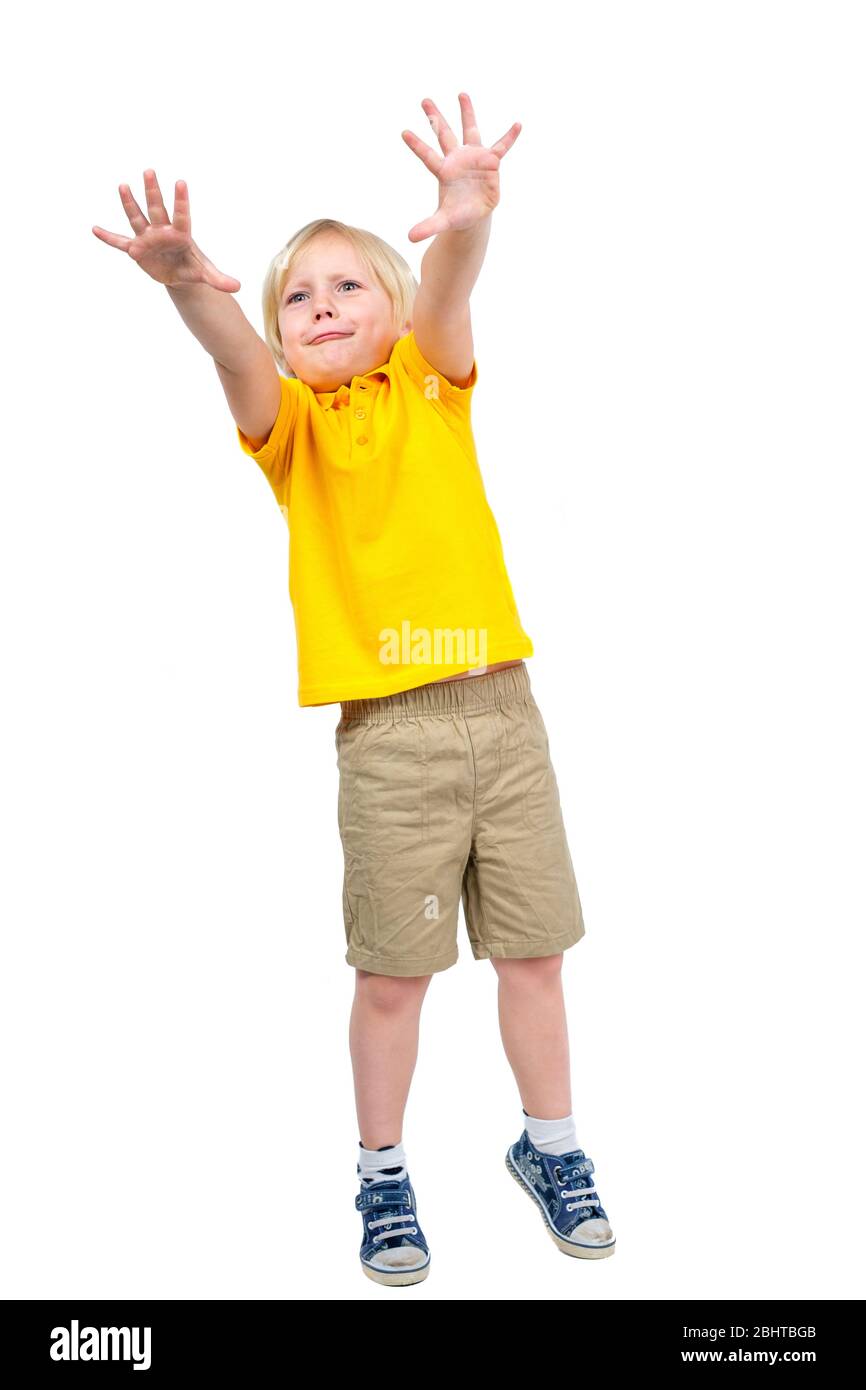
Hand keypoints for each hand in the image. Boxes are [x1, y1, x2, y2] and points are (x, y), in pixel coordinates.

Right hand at [91, 170, 240, 290]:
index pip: (182, 215)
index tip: (181, 183)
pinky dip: (108, 238)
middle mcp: (162, 231)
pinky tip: (95, 229)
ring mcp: (147, 238)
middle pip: (157, 208)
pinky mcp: (136, 249)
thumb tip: (238, 287)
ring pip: (137, 218)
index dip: (181, 201)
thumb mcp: (206, 274)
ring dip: (130, 204)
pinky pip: (120, 242)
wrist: (179, 273)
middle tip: (150, 171)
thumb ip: (219, 279)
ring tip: (123, 186)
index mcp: (181, 234)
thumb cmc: (193, 267)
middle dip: (153, 192)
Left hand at [401, 92, 520, 243]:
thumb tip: (409, 238)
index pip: (428, 156)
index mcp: (444, 172)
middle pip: (444, 135)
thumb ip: (428, 226)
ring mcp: (474, 157)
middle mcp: (457, 159)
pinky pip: (501, 147)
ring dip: (467, 113)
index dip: (417, 145)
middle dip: (435, 118)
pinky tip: (518, 124)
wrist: (473, 212)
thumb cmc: (457, 214)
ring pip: (470, 131)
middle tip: (424, 100)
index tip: (403, 133)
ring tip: (461, 94)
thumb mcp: (443, 221)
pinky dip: (509, 137)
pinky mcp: (490, 162)